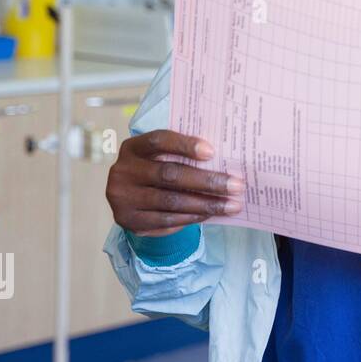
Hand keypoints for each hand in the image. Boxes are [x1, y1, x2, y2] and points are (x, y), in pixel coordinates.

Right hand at [106, 130, 244, 237]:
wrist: (127, 197)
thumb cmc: (155, 169)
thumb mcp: (160, 156)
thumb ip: (183, 155)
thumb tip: (224, 163)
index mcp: (133, 147)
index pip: (158, 141)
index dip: (184, 145)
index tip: (212, 152)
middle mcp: (123, 171)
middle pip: (169, 174)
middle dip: (208, 181)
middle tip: (237, 185)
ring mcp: (123, 198)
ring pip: (171, 201)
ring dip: (207, 204)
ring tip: (232, 205)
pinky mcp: (129, 220)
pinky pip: (166, 220)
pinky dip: (192, 217)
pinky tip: (211, 214)